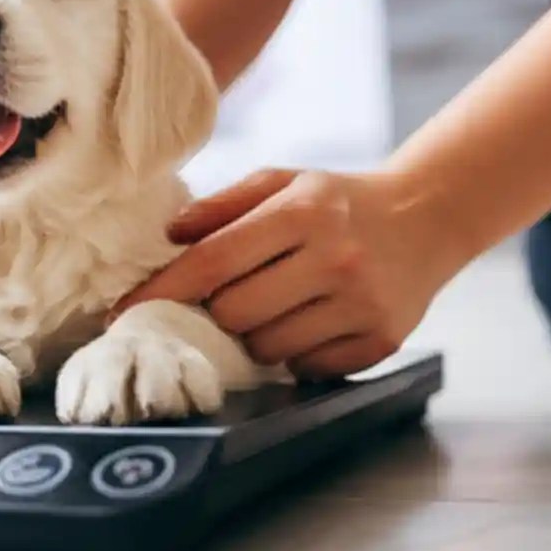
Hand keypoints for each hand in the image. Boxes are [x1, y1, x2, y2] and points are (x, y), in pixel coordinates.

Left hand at [113, 169, 465, 376]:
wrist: (428, 217)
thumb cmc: (338, 201)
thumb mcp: (283, 182)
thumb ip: (222, 206)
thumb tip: (169, 236)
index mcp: (303, 212)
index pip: (212, 263)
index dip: (161, 291)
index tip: (122, 312)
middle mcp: (334, 258)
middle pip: (234, 314)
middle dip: (217, 312)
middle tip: (232, 296)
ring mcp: (361, 304)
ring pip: (267, 348)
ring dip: (256, 336)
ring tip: (278, 305)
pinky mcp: (381, 340)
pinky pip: (307, 368)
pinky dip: (296, 354)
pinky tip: (312, 321)